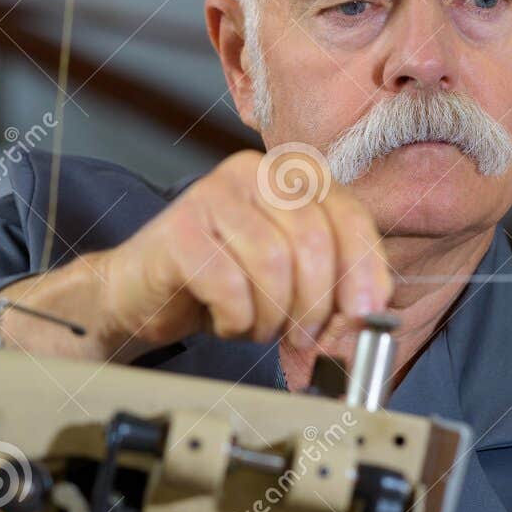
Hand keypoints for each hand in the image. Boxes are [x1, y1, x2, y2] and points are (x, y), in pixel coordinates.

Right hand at [89, 148, 390, 356]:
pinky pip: (229, 286)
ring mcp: (211, 195)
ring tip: (256, 326)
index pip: (349, 216)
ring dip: (271, 316)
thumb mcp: (292, 278)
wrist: (140, 294)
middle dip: (315, 305)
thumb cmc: (220, 284)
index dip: (363, 272)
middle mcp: (254, 172)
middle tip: (302, 339)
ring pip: (273, 264)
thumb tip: (371, 315)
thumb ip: (335, 285)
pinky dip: (235, 320)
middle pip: (313, 242)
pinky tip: (224, 321)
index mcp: (290, 175)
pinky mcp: (179, 229)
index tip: (364, 316)